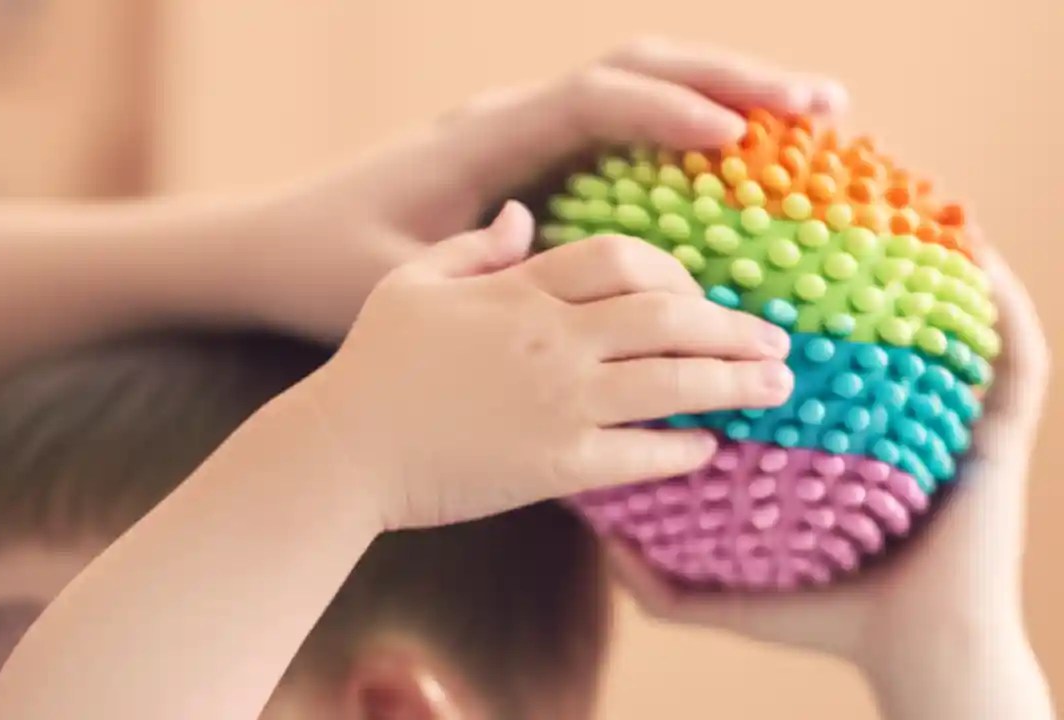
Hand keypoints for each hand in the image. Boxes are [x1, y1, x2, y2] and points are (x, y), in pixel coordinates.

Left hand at [233, 38, 847, 339]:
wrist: (271, 247)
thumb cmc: (321, 267)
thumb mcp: (387, 283)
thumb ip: (459, 275)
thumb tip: (548, 258)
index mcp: (481, 139)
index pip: (592, 99)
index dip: (667, 111)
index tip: (737, 140)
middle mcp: (509, 121)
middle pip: (636, 67)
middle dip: (730, 79)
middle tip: (823, 105)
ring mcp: (521, 134)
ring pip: (638, 86)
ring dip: (724, 91)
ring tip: (813, 116)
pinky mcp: (527, 161)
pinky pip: (622, 130)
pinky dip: (686, 130)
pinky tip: (742, 160)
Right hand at [301, 201, 793, 529]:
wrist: (343, 451)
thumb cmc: (372, 366)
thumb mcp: (410, 283)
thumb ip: (473, 248)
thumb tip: (522, 218)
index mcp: (520, 293)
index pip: (623, 260)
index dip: (675, 272)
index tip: (702, 292)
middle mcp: (551, 342)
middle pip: (669, 317)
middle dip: (732, 327)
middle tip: (776, 341)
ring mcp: (558, 404)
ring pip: (673, 383)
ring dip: (734, 383)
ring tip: (777, 387)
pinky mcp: (555, 465)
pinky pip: (641, 454)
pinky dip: (683, 448)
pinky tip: (709, 447)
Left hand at [607, 234, 1050, 678]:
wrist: (914, 655)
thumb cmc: (826, 619)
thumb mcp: (721, 590)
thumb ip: (652, 574)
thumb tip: (599, 537)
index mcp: (828, 432)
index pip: (792, 354)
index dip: (755, 305)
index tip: (716, 259)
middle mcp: (883, 409)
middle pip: (858, 316)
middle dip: (830, 254)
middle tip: (789, 201)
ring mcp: (941, 413)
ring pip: (935, 314)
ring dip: (919, 251)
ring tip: (893, 186)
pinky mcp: (996, 429)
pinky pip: (1008, 351)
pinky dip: (996, 297)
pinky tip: (972, 249)